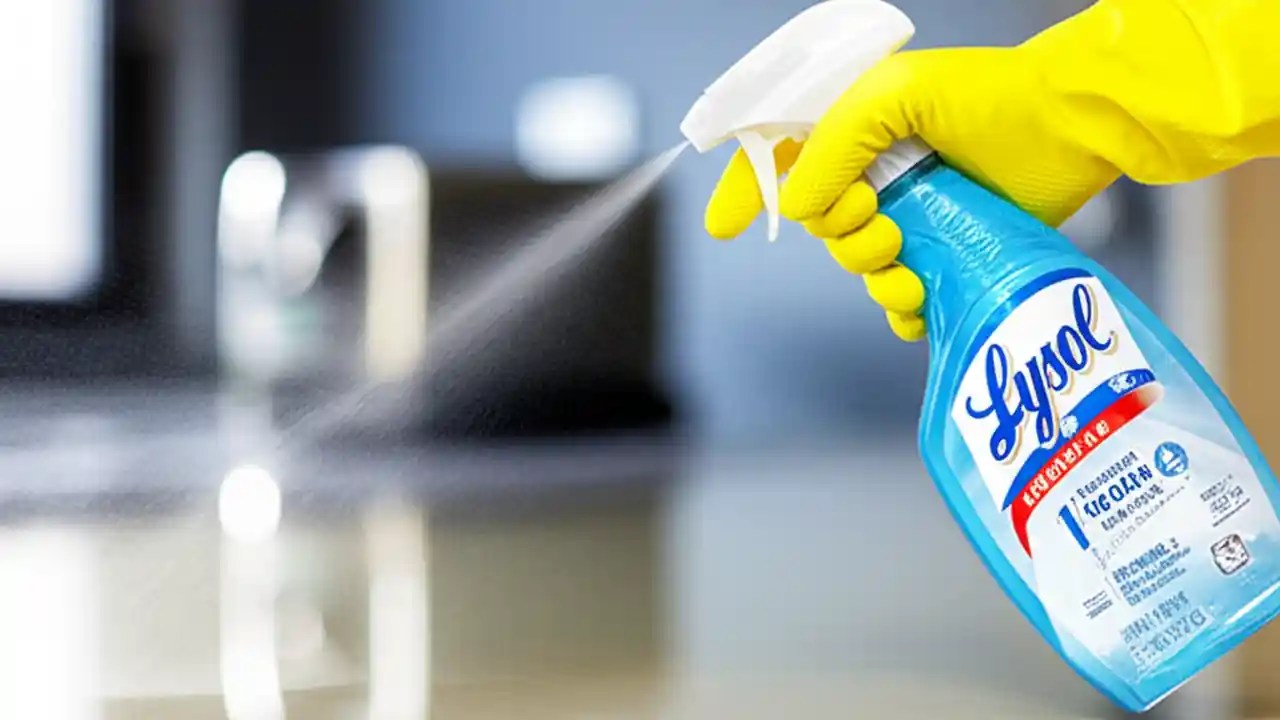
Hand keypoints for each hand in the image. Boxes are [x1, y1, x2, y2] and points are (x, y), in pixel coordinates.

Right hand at [705, 42, 1119, 340]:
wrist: (1069, 125)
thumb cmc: (988, 96)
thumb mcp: (892, 97)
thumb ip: (832, 147)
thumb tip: (797, 205)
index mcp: (855, 133)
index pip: (779, 163)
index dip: (746, 195)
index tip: (723, 228)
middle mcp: (878, 176)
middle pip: (820, 228)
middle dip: (840, 235)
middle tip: (881, 219)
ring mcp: (914, 218)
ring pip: (859, 269)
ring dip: (874, 273)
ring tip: (911, 258)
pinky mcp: (949, 256)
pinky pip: (904, 303)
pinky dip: (905, 309)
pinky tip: (923, 298)